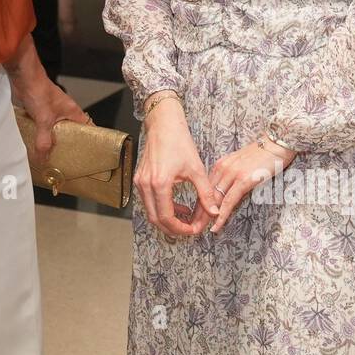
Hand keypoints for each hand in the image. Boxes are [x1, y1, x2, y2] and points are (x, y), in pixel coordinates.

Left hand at [15, 78, 89, 168]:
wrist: (23, 78)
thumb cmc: (39, 91)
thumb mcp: (44, 120)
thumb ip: (44, 139)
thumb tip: (43, 157)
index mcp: (72, 111)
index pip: (86, 127)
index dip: (88, 139)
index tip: (87, 151)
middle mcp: (64, 111)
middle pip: (70, 130)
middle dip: (66, 143)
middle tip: (65, 157)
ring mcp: (52, 110)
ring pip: (55, 128)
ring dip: (51, 138)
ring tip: (50, 153)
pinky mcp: (40, 110)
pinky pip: (43, 125)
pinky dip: (40, 133)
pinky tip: (35, 142)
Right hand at [134, 100, 219, 238]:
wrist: (163, 124)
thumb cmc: (179, 142)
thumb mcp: (196, 169)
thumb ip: (206, 193)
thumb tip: (215, 212)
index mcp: (159, 183)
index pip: (167, 218)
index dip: (181, 229)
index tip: (194, 230)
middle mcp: (145, 185)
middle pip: (155, 219)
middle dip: (173, 228)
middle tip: (189, 229)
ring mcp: (140, 182)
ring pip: (150, 211)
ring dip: (167, 219)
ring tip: (186, 217)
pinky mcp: (139, 179)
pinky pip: (149, 201)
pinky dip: (162, 208)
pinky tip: (177, 205)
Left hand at [199, 142, 291, 234]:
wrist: (277, 143)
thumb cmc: (262, 155)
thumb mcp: (241, 164)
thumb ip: (231, 176)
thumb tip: (226, 192)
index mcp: (221, 165)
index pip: (205, 188)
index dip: (198, 203)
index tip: (194, 216)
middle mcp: (223, 169)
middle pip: (206, 194)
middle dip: (198, 212)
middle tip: (192, 227)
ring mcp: (233, 174)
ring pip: (214, 199)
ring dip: (206, 217)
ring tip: (199, 229)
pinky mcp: (244, 180)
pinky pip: (229, 201)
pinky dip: (221, 215)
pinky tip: (216, 225)